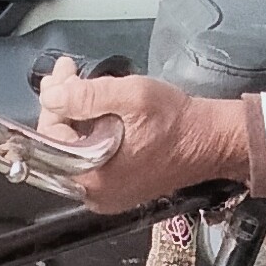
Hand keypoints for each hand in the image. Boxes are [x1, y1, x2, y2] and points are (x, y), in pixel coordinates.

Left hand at [34, 58, 252, 212]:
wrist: (214, 141)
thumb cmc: (178, 122)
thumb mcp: (133, 97)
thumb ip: (86, 95)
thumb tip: (51, 95)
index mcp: (93, 178)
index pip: (51, 138)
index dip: (54, 102)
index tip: (62, 75)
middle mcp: (94, 193)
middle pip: (61, 143)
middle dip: (62, 103)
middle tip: (68, 72)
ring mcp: (106, 193)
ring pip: (75, 148)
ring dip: (75, 112)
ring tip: (79, 82)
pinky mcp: (118, 186)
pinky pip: (90, 156)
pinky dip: (89, 128)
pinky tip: (96, 105)